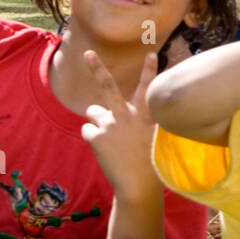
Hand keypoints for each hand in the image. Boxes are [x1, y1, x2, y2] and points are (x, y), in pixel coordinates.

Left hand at [80, 50, 160, 197]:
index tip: (152, 53)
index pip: (148, 89)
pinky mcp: (96, 136)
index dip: (150, 70)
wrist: (139, 185)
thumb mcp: (152, 140)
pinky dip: (93, 139)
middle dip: (97, 68)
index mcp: (144, 116)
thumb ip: (136, 124)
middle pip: (108, 87)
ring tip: (110, 140)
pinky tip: (105, 151)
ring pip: (93, 112)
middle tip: (88, 53)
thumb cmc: (149, 165)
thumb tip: (114, 117)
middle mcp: (127, 115)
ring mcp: (110, 124)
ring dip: (97, 122)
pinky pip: (87, 131)